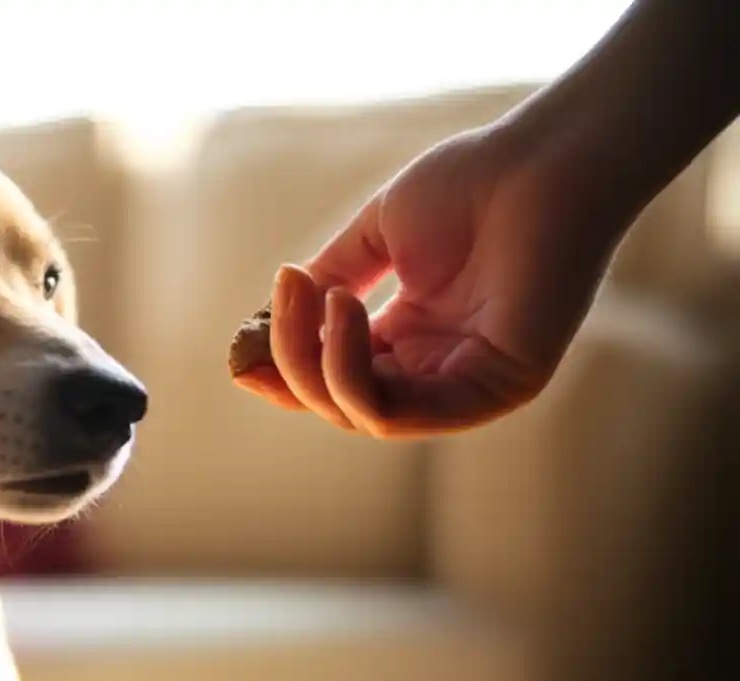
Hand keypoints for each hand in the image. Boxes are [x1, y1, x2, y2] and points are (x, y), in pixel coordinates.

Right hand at [234, 126, 618, 437]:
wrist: (542, 161)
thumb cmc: (471, 185)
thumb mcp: (375, 237)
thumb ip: (329, 281)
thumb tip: (262, 322)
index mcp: (413, 338)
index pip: (334, 380)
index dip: (283, 371)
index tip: (242, 346)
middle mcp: (438, 371)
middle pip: (338, 403)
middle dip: (292, 358)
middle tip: (283, 293)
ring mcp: (467, 386)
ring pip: (361, 415)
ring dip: (316, 363)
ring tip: (316, 295)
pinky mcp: (494, 391)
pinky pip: (401, 413)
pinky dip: (355, 371)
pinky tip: (343, 310)